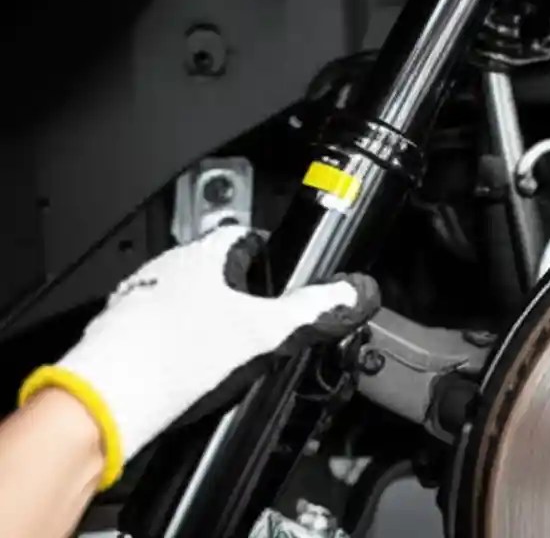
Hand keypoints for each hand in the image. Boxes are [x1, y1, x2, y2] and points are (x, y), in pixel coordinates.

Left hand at [17, 226, 378, 489]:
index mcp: (204, 254)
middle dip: (241, 296)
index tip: (284, 279)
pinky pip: (160, 328)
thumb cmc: (177, 358)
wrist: (108, 399)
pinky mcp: (121, 331)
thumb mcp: (265, 333)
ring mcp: (139, 297)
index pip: (248, 237)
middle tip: (260, 327)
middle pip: (217, 270)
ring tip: (226, 355)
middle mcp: (167, 267)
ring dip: (206, 319)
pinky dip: (177, 344)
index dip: (273, 258)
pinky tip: (190, 372)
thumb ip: (313, 311)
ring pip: (186, 298)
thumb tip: (353, 291)